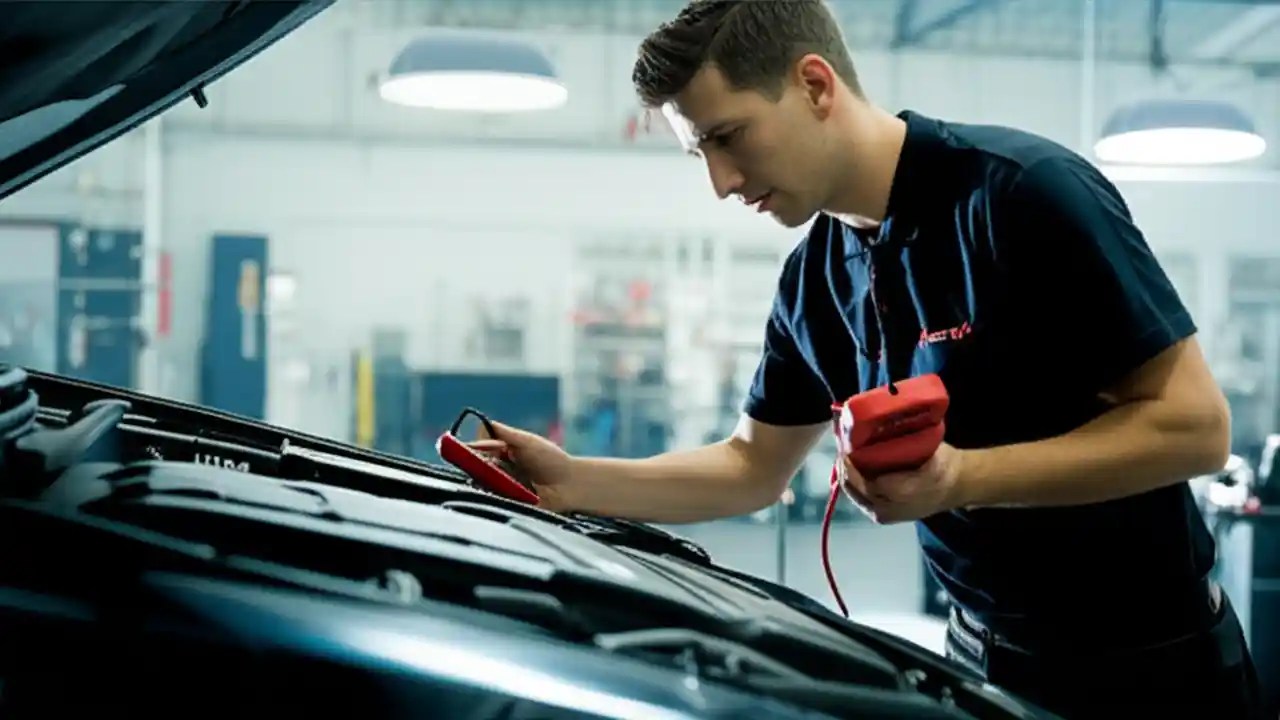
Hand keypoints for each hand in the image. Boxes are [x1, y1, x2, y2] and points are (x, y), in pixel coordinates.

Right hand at [467, 421, 575, 511]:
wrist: (570, 485)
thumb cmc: (552, 461)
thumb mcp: (528, 442)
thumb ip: (507, 434)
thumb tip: (484, 423)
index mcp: (503, 452)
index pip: (480, 448)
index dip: (470, 448)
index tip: (461, 447)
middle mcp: (500, 469)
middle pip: (477, 466)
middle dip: (473, 464)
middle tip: (473, 462)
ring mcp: (503, 487)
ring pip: (483, 483)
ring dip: (483, 479)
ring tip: (489, 475)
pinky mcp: (509, 503)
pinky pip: (494, 499)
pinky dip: (493, 494)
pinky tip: (496, 490)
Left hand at [839, 443, 966, 523]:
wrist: (955, 487)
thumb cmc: (940, 463)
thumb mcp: (924, 446)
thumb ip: (897, 440)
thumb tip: (871, 426)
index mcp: (903, 490)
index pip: (866, 480)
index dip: (851, 463)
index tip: (845, 445)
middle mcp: (891, 508)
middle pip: (854, 488)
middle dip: (844, 468)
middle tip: (841, 449)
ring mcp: (885, 516)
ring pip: (855, 496)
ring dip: (847, 476)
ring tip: (845, 458)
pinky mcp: (883, 518)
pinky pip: (861, 501)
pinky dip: (854, 486)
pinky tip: (853, 471)